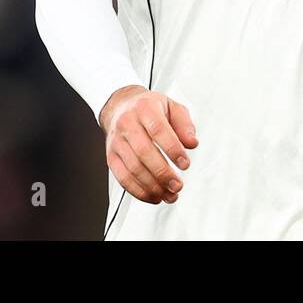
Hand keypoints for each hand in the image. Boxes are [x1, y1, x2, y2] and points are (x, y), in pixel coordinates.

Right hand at [99, 85, 197, 203]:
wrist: (121, 107)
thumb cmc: (149, 108)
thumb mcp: (172, 107)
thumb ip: (184, 124)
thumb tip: (192, 143)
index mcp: (144, 108)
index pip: (158, 129)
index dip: (173, 149)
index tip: (185, 164)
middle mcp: (127, 124)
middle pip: (144, 152)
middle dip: (162, 173)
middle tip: (178, 185)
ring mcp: (116, 141)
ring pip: (132, 168)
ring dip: (152, 186)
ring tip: (169, 195)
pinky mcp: (111, 157)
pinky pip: (122, 178)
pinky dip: (139, 191)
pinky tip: (154, 196)